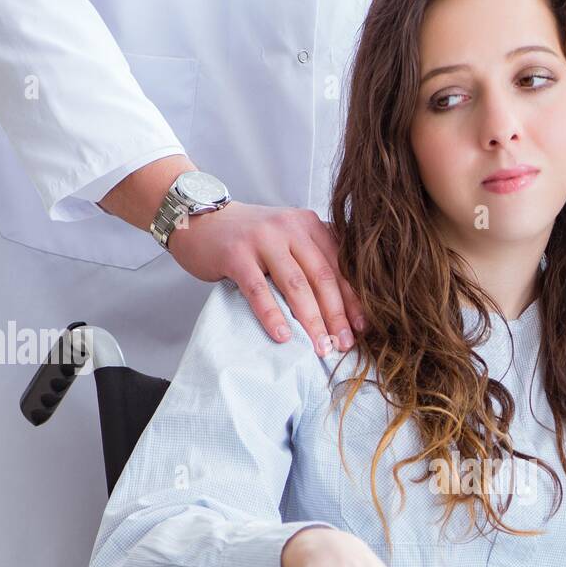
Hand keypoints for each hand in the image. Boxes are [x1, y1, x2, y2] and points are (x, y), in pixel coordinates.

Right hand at [167, 202, 364, 354]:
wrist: (201, 219)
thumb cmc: (251, 238)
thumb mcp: (289, 238)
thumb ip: (314, 259)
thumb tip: (345, 307)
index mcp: (310, 225)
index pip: (340, 266)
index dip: (354, 300)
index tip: (364, 329)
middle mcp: (290, 228)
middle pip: (322, 277)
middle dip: (337, 315)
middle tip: (345, 344)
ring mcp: (263, 239)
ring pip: (296, 285)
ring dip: (311, 320)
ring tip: (320, 347)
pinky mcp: (236, 254)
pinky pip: (259, 291)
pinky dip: (272, 316)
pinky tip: (283, 337)